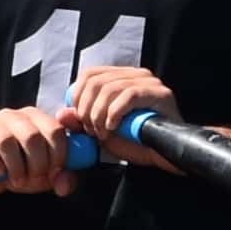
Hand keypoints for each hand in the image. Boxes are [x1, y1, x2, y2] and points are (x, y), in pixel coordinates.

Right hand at [0, 102, 73, 198]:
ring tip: (17, 181)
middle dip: (37, 164)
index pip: (55, 129)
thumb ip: (61, 178)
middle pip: (32, 136)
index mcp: (37, 119)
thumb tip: (64, 185)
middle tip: (34, 179)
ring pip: (7, 141)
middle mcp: (15, 116)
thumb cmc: (17, 169)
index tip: (54, 172)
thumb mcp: (43, 175)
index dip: (58, 154)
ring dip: (15, 167)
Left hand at [63, 59, 178, 158]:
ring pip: (108, 89)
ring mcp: (148, 82)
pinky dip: (114, 114)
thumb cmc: (137, 143)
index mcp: (122, 78)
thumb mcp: (102, 132)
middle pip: (95, 81)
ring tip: (103, 134)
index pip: (90, 74)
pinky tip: (114, 128)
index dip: (77, 96)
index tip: (79, 121)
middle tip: (92, 131)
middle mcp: (135, 74)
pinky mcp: (158, 93)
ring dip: (99, 116)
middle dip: (86, 110)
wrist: (167, 156)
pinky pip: (127, 96)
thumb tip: (63, 113)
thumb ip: (82, 122)